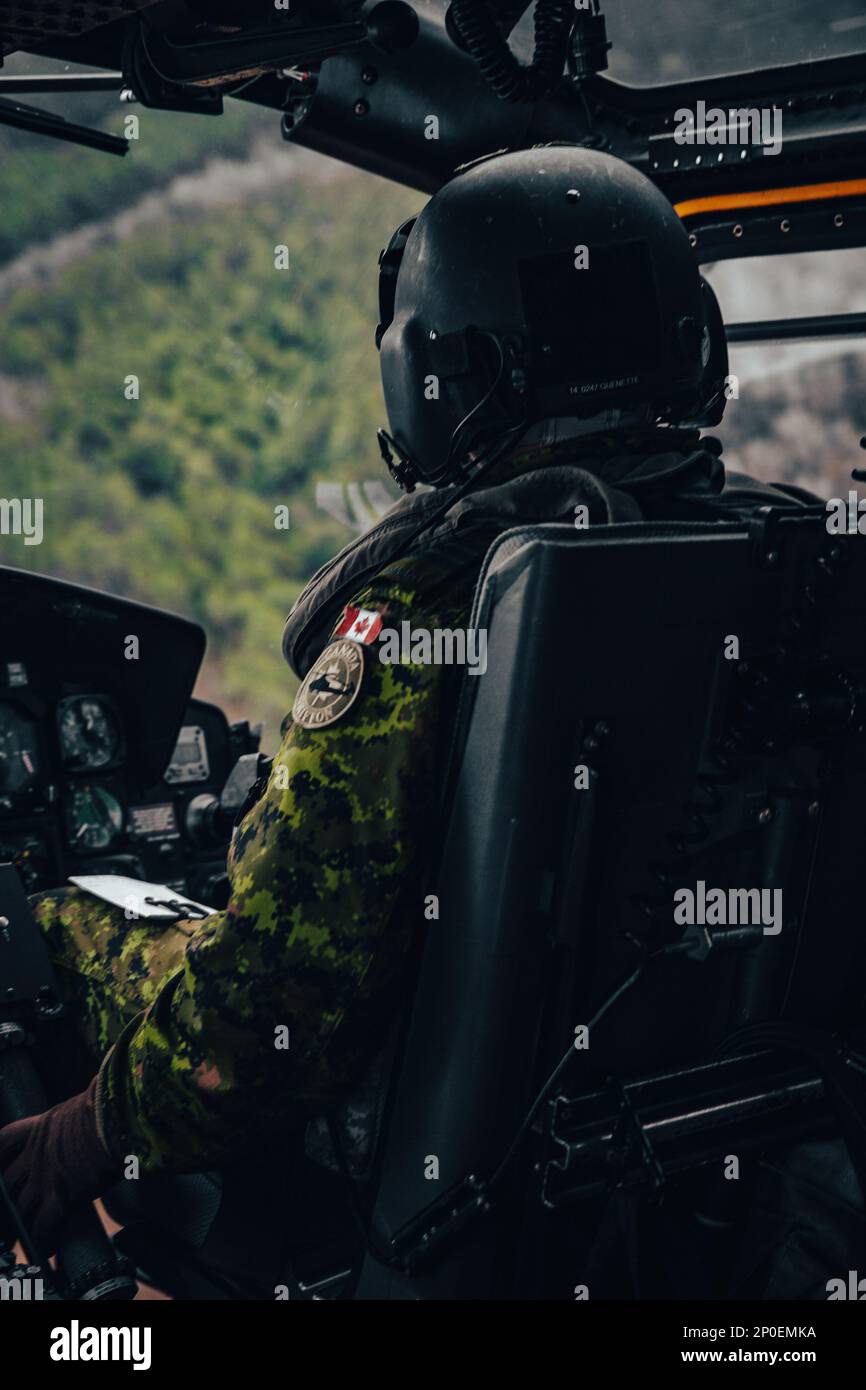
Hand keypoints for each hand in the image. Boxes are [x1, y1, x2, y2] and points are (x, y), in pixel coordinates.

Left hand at [0, 1077, 119, 1255]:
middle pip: (9, 1183)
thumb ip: (78, 1117)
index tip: (2, 1168)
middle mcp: (37, 1155)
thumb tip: (96, 1112)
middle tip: (11, 1214)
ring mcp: (46, 1178)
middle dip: (8, 1200)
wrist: (116, 1117)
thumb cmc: (109, 1105)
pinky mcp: (62, 1198)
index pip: (6, 1141)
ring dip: (23, 1225)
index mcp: (42, 1128)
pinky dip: (44, 1241)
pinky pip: (44, 1227)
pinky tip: (48, 1250)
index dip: (1, 1156)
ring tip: (26, 1238)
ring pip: (22, 1209)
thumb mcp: (84, 1105)